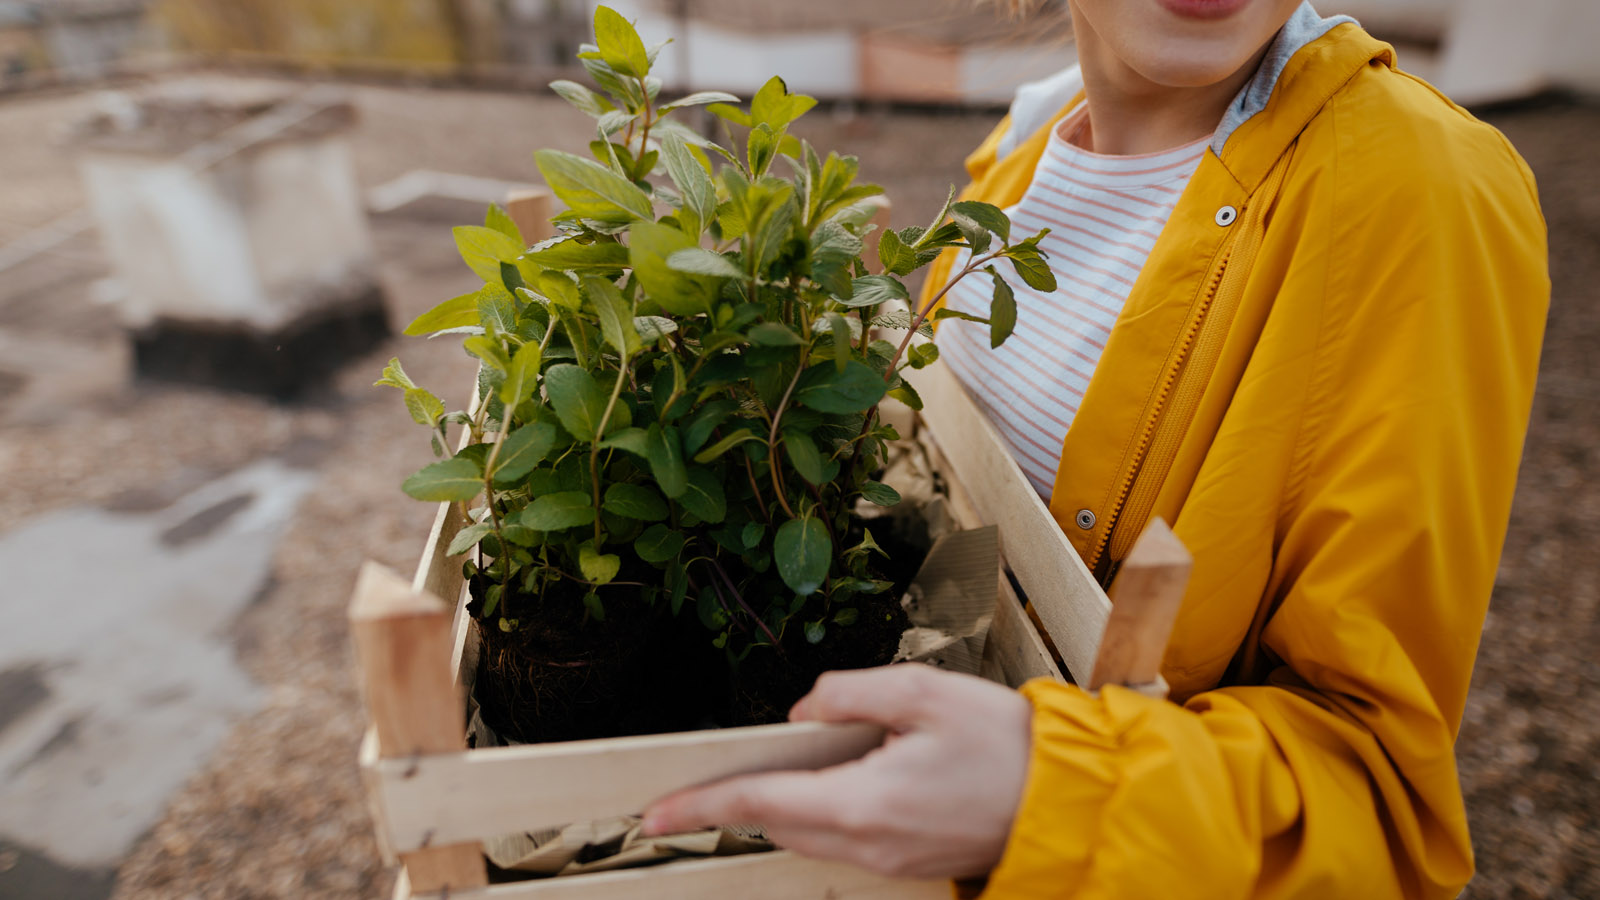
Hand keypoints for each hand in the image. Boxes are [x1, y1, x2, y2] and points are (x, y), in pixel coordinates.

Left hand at [640, 664, 1032, 879]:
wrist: (1064, 798)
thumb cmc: (1002, 742)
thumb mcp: (921, 692)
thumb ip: (849, 694)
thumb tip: (802, 713)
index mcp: (861, 803)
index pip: (760, 804)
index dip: (702, 806)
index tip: (656, 815)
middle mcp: (867, 843)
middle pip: (780, 823)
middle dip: (744, 801)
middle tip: (709, 779)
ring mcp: (887, 860)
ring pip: (810, 833)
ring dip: (788, 804)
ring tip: (784, 768)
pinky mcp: (906, 862)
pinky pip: (845, 838)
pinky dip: (825, 811)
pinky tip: (843, 778)